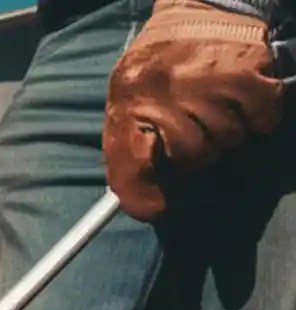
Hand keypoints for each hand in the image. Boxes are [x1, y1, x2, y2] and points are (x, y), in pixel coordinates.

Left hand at [103, 0, 283, 221]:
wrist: (203, 3)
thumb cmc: (163, 55)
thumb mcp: (128, 91)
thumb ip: (127, 137)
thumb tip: (133, 193)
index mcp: (129, 98)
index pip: (131, 163)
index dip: (143, 196)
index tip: (153, 209)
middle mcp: (165, 92)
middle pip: (190, 158)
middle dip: (196, 155)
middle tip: (197, 133)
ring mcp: (207, 83)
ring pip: (227, 141)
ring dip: (227, 132)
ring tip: (217, 106)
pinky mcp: (246, 74)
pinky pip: (261, 121)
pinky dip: (260, 118)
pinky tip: (246, 103)